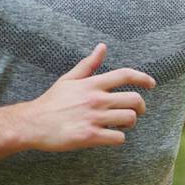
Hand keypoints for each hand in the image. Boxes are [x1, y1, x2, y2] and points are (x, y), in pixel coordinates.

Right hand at [23, 42, 155, 151]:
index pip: (125, 75)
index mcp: (92, 84)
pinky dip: (118, 138)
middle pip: (134, 99)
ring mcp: (93, 118)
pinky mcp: (90, 136)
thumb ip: (88, 64)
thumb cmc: (52, 101)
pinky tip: (109, 136)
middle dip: (140, 107)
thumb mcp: (69, 79)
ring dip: (129, 123)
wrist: (32, 123)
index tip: (151, 84)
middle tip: (136, 111)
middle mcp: (95, 99)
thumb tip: (102, 47)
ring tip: (121, 124)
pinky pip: (118, 138)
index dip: (143, 78)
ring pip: (129, 119)